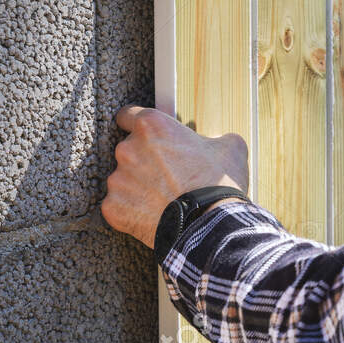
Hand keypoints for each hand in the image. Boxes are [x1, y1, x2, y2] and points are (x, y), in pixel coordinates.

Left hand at [102, 106, 248, 249]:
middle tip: (167, 176)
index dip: (138, 127)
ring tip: (164, 201)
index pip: (127, 116)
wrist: (209, 226)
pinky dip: (133, 212)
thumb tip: (219, 142)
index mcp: (152, 126)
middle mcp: (127, 149)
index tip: (146, 137)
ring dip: (138, 188)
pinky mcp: (113, 208)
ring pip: (123, 181)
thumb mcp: (230, 148)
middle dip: (143, 162)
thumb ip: (215, 138)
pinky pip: (119, 207)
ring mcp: (117, 180)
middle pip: (127, 151)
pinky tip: (154, 217)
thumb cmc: (218, 185)